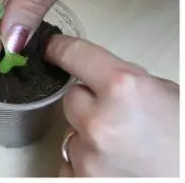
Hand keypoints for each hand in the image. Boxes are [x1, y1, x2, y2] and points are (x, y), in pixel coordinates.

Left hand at [46, 35, 178, 176]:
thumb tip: (97, 76)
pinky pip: (69, 163)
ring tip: (124, 147)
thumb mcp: (166, 95)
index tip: (51, 47)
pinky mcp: (79, 181)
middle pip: (71, 98)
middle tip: (121, 118)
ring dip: (89, 136)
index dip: (60, 49)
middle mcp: (99, 122)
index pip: (73, 55)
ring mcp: (87, 157)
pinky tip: (114, 166)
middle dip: (89, 104)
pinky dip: (87, 163)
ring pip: (70, 133)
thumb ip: (126, 81)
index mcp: (123, 89)